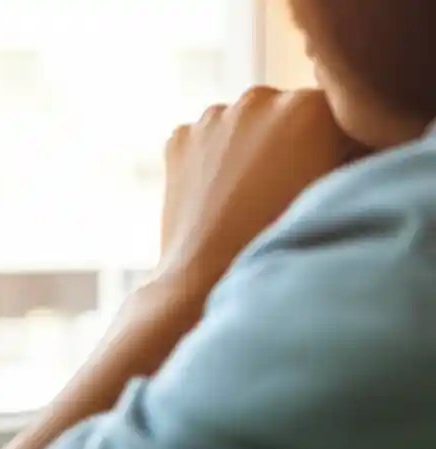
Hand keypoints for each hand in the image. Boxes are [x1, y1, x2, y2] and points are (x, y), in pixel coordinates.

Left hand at [160, 86, 365, 293]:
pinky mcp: (179, 136)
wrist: (209, 274)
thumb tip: (341, 144)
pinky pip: (204, 138)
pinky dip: (210, 157)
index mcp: (310, 105)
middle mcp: (260, 97)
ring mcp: (213, 115)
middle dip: (288, 139)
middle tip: (283, 186)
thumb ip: (346, 152)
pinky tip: (217, 193)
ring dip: (248, 145)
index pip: (334, 112)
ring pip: (243, 124)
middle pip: (286, 112)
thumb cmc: (282, 237)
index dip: (332, 145)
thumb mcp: (333, 190)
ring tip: (248, 194)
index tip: (321, 175)